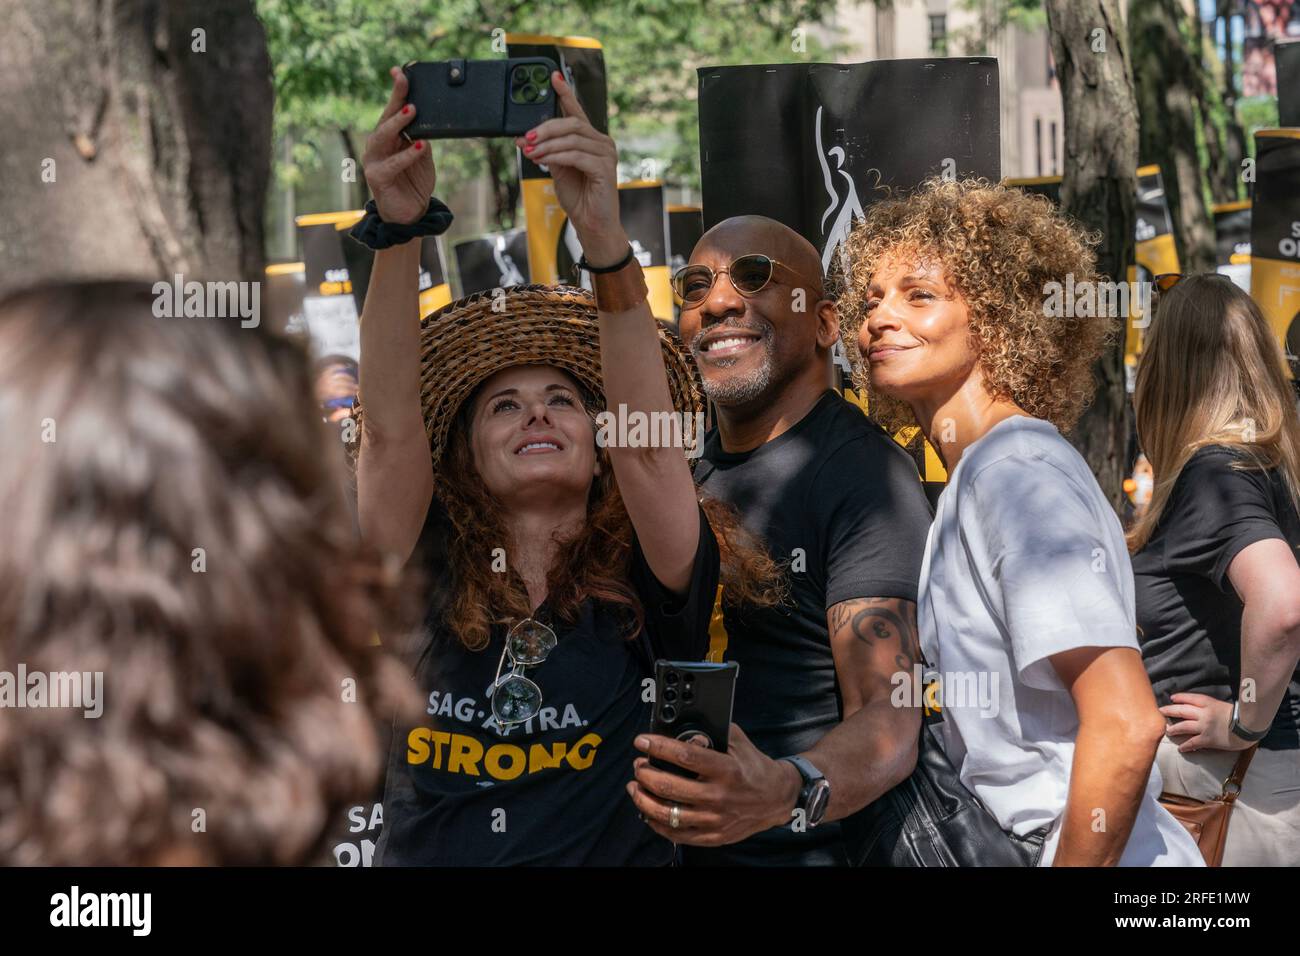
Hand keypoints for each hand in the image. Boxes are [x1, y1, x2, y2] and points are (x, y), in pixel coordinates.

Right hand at [362, 66, 435, 224]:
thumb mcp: (422, 156)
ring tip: (413, 110)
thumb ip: (421, 138)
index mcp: (389, 137)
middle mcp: (378, 145)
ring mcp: (374, 161)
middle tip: (405, 84)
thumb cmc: (414, 182)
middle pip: (385, 118)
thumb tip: (429, 119)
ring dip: (398, 123)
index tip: (400, 71)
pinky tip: (420, 146)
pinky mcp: (377, 178)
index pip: (392, 110)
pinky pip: (392, 164)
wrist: (410, 214)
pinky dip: (407, 155)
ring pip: (382, 137)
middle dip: (395, 99)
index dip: (396, 91)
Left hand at [516, 71, 626, 264]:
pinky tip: (543, 160)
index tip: (553, 76)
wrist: (592, 224)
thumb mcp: (558, 171)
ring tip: (531, 152)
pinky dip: (556, 156)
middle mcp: (601, 142)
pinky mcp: (605, 167)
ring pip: (572, 138)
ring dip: (547, 145)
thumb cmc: (579, 198)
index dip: (565, 93)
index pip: (577, 111)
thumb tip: (524, 138)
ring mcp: (606, 154)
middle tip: (527, 137)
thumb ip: (547, 152)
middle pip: (571, 123)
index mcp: (590, 140)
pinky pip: (576, 155)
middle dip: (545, 129)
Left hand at [626, 724, 801, 846]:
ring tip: (635, 788)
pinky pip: (677, 834)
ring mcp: (715, 819)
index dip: (658, 747)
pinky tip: (648, 812)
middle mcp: (719, 796)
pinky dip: (657, 823)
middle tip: (638, 765)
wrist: (776, 798)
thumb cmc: (754, 768)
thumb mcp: (738, 742)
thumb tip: (685, 729)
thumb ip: (712, 733)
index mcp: (725, 769)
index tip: (642, 741)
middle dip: (645, 773)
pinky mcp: (713, 836)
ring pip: (667, 813)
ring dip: (644, 799)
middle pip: (668, 786)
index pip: (684, 756)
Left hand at [1160, 692, 1253, 751]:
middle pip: (1182, 710)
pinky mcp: (1208, 739)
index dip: (1180, 698)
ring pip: (1183, 726)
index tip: (1172, 698)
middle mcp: (1203, 714)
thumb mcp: (1223, 705)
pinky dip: (1185, 746)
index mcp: (1209, 703)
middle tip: (1161, 711)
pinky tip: (1181, 748)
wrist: (1248, 728)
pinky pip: (1192, 742)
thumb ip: (1211, 706)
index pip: (1190, 698)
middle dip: (1170, 711)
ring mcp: (1204, 727)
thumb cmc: (1239, 716)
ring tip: (1168, 731)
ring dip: (1174, 729)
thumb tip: (1200, 708)